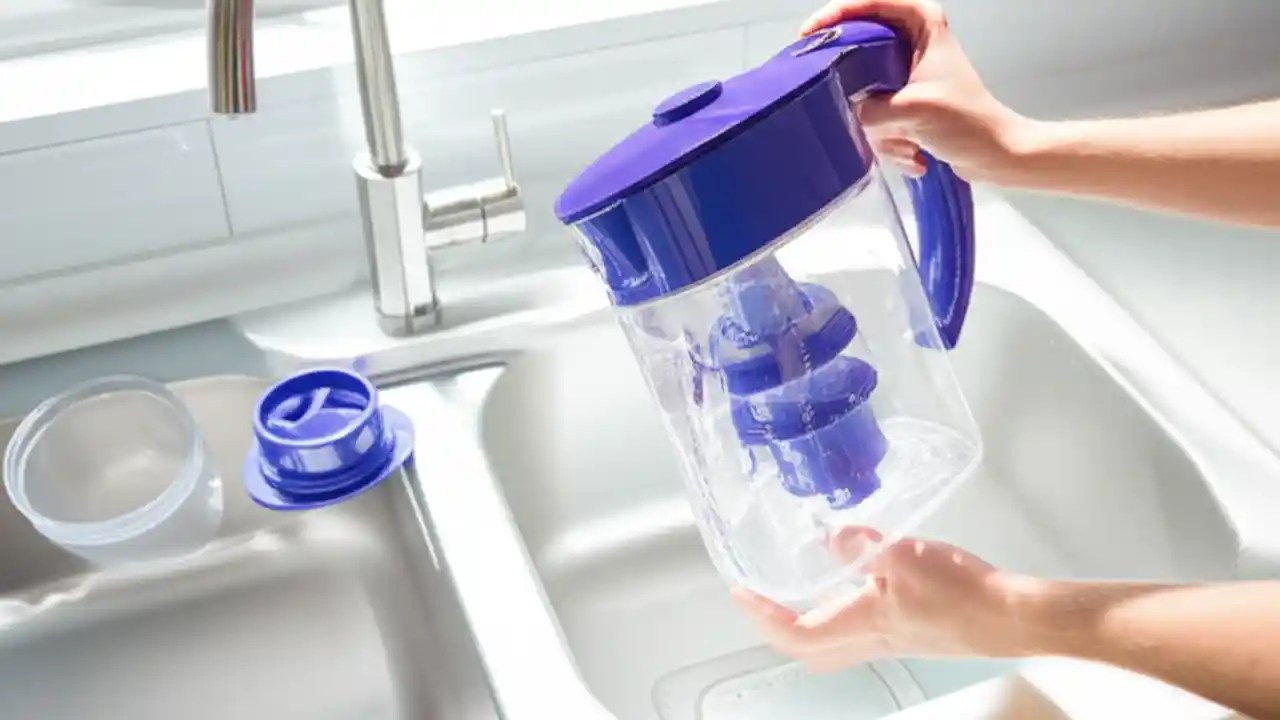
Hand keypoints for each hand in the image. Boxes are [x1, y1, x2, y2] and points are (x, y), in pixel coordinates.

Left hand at [732, 527, 1038, 671]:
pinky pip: (860, 631)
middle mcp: (872, 639)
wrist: (1009, 616)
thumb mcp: (902, 554)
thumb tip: (830, 537)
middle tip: (760, 600)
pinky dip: (840, 612)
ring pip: (834, 642)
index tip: (741, 592)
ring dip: (806, 621)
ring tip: (793, 591)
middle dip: (777, 626)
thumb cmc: (963, 593)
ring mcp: (892, 638)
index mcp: (862, 623)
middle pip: (810, 648)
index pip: (796, 632)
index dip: (762, 615)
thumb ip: (859, 544)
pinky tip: (851, 583)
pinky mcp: (911, 630)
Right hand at [801, 0, 1035, 180]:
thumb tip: (848, 114)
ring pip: (864, 92)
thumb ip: (870, 109)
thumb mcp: (912, 110)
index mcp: (921, 22)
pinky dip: (889, 140)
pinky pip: (875, 116)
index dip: (834, 14)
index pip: (869, 3)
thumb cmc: (966, 121)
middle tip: (855, 110)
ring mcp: (904, 73)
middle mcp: (911, 40)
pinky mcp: (903, 101)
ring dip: (882, 128)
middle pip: (858, 49)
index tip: (807, 35)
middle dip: (859, 93)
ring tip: (909, 144)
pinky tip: (915, 153)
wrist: (994, 154)